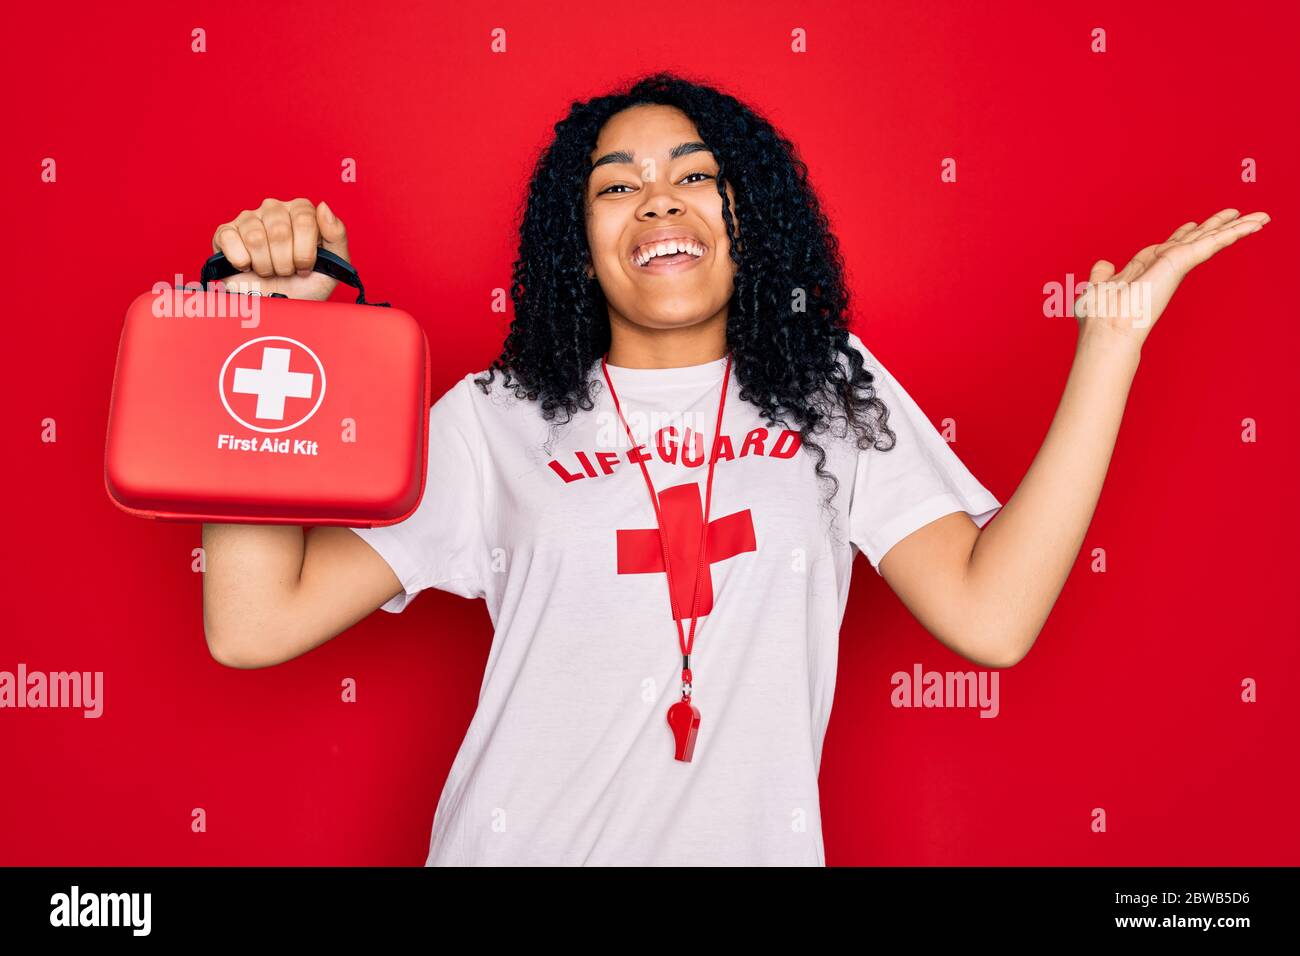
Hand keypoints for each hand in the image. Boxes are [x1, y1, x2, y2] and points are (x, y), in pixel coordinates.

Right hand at [210, 198, 349, 301]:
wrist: (280, 306)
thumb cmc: (306, 284)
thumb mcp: (334, 264)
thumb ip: (337, 235)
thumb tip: (323, 207)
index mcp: (301, 210)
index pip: (305, 220)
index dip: (305, 251)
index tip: (305, 266)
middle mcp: (274, 208)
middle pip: (280, 230)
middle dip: (286, 261)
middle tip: (287, 271)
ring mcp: (248, 218)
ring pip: (255, 237)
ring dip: (265, 265)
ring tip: (269, 270)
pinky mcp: (225, 232)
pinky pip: (229, 239)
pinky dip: (241, 260)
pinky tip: (247, 265)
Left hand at [1073, 208, 1269, 351]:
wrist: (1108, 332)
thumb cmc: (1101, 319)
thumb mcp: (1099, 289)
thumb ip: (1103, 275)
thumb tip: (1102, 265)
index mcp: (1146, 270)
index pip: (1169, 248)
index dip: (1183, 234)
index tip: (1193, 225)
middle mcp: (1163, 267)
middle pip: (1195, 240)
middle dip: (1215, 226)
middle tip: (1235, 213)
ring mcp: (1174, 266)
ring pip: (1209, 241)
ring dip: (1235, 228)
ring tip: (1259, 218)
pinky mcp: (1180, 264)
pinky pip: (1210, 243)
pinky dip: (1232, 232)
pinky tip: (1251, 224)